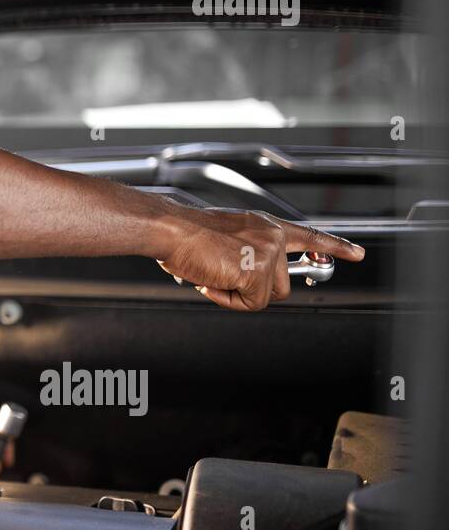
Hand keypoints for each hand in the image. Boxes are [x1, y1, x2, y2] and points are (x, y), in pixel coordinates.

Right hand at [154, 206, 364, 310]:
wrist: (171, 230)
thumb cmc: (186, 235)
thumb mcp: (226, 238)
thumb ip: (245, 253)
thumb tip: (243, 280)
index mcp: (264, 225)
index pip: (308, 236)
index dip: (335, 247)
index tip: (357, 254)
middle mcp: (272, 236)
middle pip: (282, 284)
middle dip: (254, 290)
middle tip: (225, 278)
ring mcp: (267, 253)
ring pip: (265, 296)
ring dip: (237, 294)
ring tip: (214, 275)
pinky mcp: (257, 271)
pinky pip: (250, 304)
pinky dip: (228, 300)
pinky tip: (212, 281)